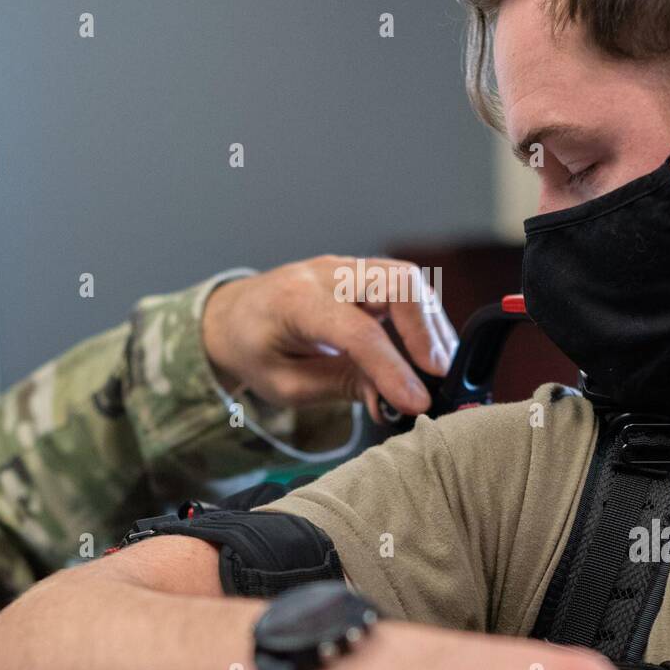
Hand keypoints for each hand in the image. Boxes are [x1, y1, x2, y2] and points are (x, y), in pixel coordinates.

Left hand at [201, 256, 457, 420]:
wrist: (231, 314)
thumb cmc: (252, 349)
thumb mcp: (286, 384)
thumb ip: (340, 387)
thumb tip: (391, 402)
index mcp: (295, 302)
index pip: (358, 332)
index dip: (393, 369)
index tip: (417, 402)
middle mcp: (324, 274)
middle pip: (396, 283)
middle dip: (425, 331)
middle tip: (438, 376)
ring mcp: (344, 266)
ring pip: (407, 279)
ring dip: (430, 323)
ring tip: (437, 369)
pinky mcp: (359, 271)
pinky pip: (402, 285)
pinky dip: (421, 316)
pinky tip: (425, 350)